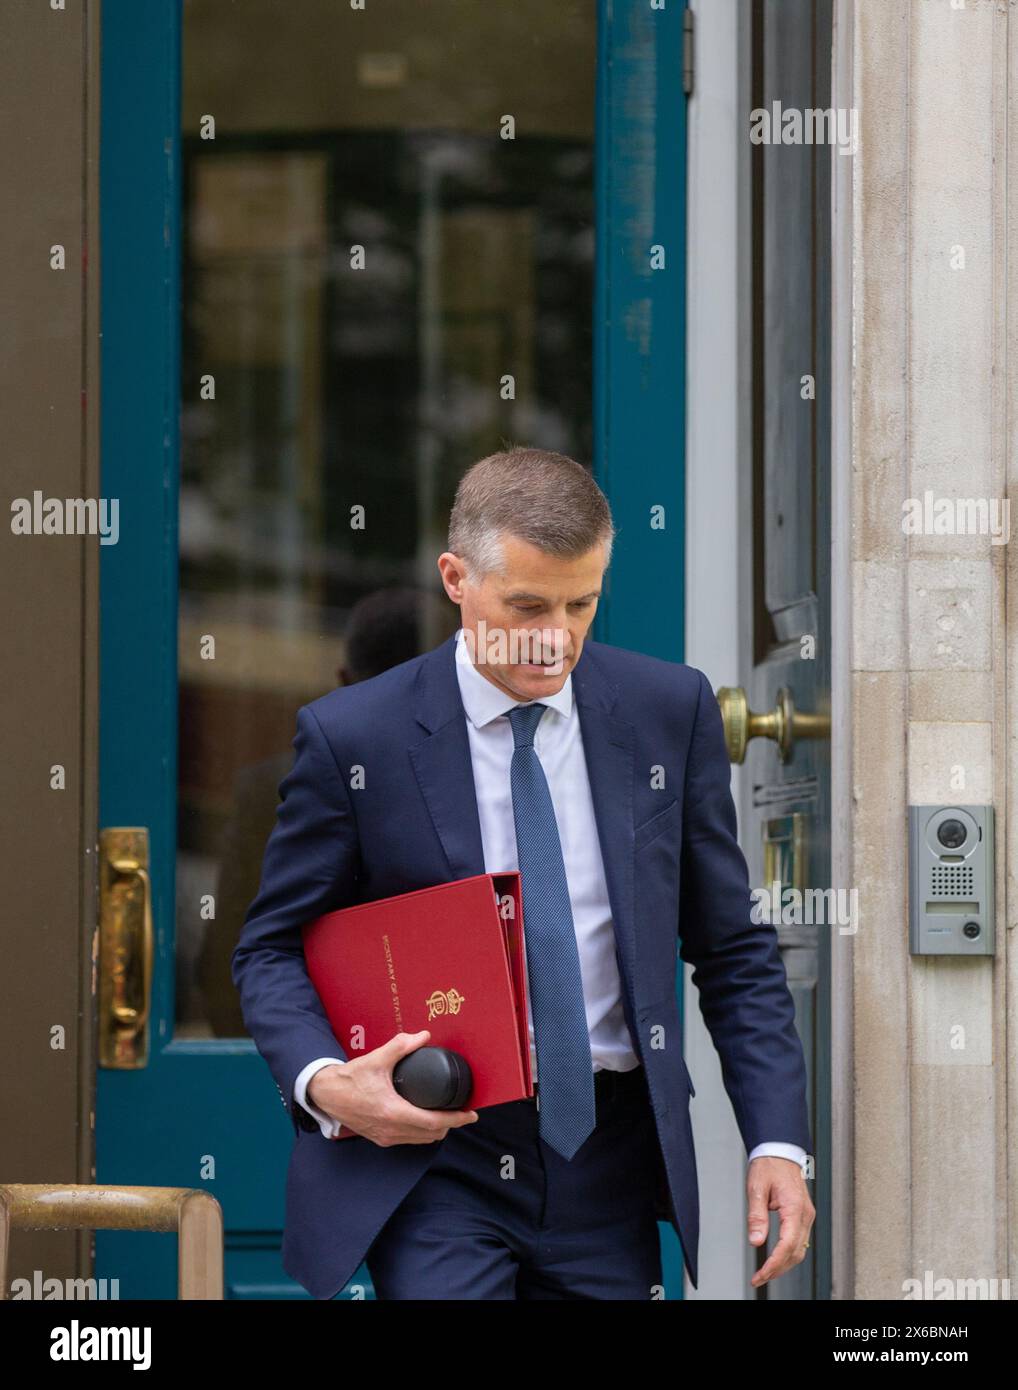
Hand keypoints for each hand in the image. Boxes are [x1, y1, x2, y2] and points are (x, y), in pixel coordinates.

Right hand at [307, 1029, 479, 1146]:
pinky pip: (409, 1140)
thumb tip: (423, 1036)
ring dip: (437, 1130)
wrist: (326, 1095)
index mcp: (393, 1112)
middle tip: (462, 1112)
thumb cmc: (349, 1079)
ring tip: (447, 1115)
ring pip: (421, 1140)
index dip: (456, 1120)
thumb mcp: (376, 1059)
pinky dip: (422, 1132)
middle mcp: (391, 1130)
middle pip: (431, 1135)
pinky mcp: (380, 1138)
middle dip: (450, 1124)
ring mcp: (386, 1137)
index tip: (471, 1114)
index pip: (433, 1123)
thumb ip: (400, 1046)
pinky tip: (425, 1120)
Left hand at [746, 1156, 814, 1287]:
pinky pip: (799, 1241)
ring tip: (765, 1273)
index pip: (787, 1245)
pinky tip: (776, 1259)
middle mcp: (805, 1214)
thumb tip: (756, 1240)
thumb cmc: (769, 1165)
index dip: (774, 1263)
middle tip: (759, 1278)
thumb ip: (756, 1216)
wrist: (780, 1151)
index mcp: (795, 1207)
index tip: (761, 1274)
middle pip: (796, 1252)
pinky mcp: (803, 1216)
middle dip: (778, 1269)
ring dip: (784, 1264)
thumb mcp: (756, 1188)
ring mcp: (806, 1216)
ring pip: (800, 1250)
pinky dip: (788, 1254)